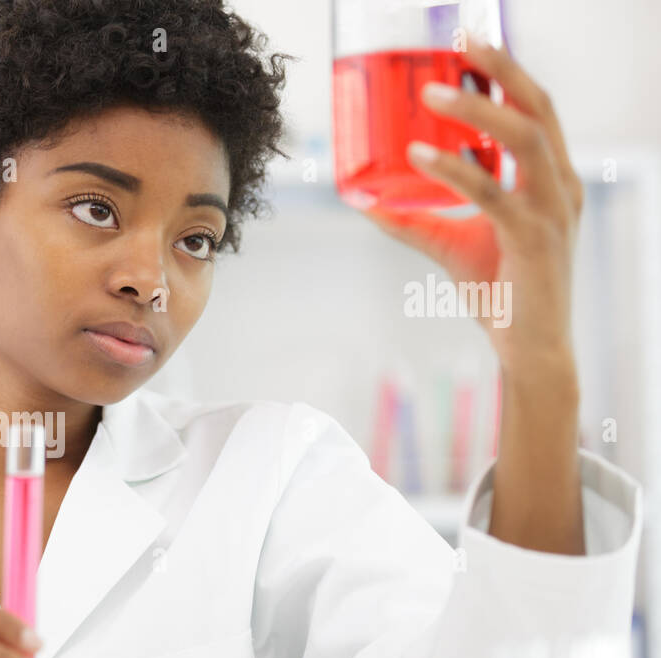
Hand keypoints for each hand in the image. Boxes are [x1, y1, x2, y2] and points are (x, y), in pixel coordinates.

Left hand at [360, 31, 584, 379]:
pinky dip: (455, 170)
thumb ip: (413, 220)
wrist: (529, 347)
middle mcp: (560, 186)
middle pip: (539, 108)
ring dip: (477, 111)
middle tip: (463, 42)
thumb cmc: (500, 293)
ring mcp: (551, 210)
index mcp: (552, 179)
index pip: (536, 111)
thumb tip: (364, 201)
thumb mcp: (451, 244)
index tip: (472, 46)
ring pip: (524, 139)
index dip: (508, 74)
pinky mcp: (533, 238)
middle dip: (503, 69)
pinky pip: (493, 193)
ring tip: (432, 94)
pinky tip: (420, 157)